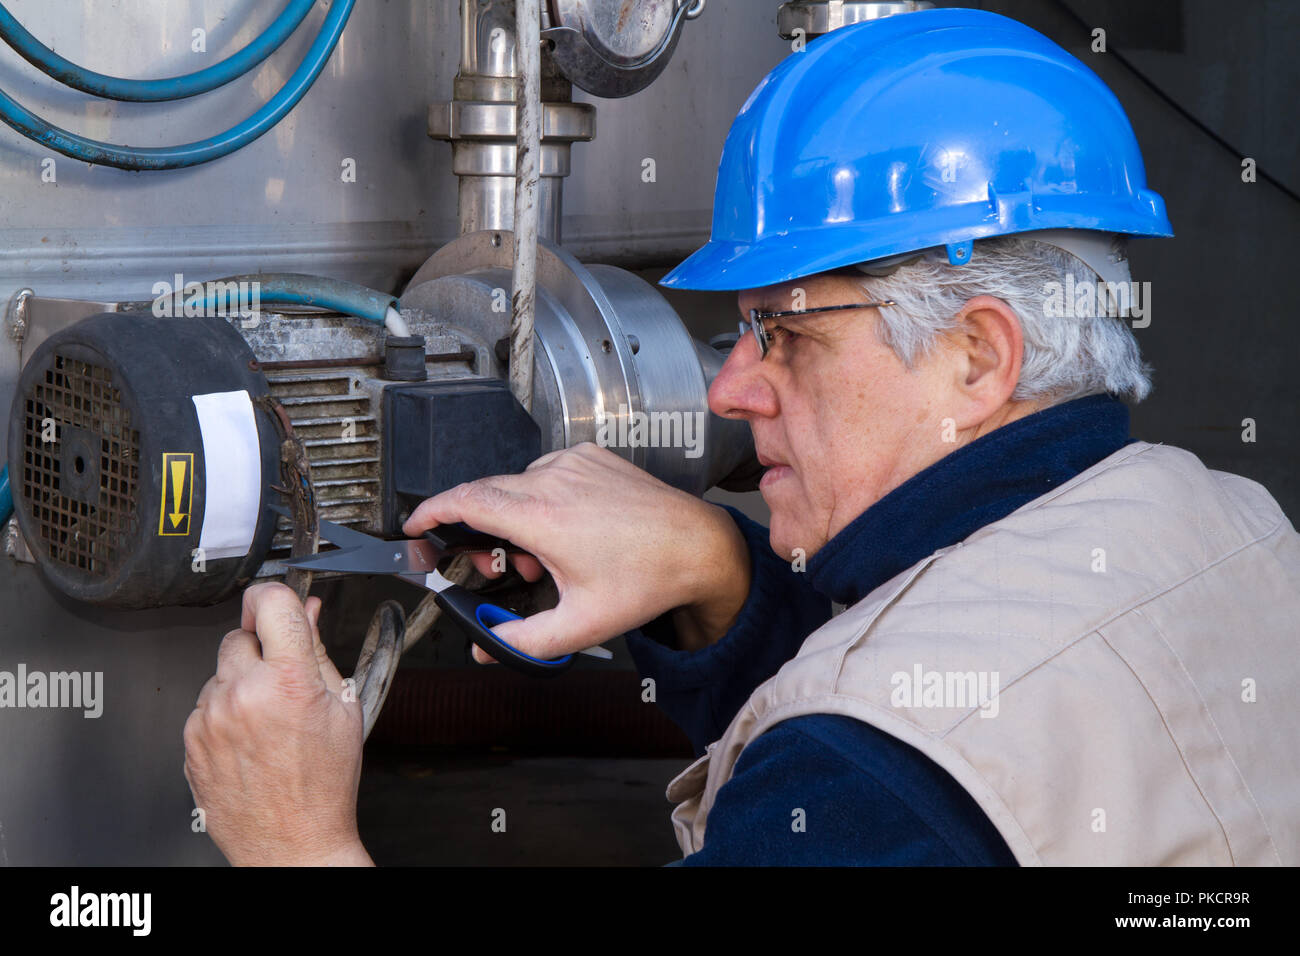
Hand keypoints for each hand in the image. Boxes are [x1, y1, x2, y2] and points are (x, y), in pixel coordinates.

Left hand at [183, 583, 371, 865]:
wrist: (292, 841)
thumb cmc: (322, 784)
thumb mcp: (343, 708)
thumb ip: (318, 652)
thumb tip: (307, 613)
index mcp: (288, 681)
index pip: (270, 601)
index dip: (277, 594)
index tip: (278, 599)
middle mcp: (242, 694)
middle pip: (241, 635)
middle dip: (262, 648)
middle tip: (283, 678)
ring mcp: (210, 718)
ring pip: (220, 672)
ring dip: (240, 682)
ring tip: (268, 720)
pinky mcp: (190, 739)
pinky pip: (204, 705)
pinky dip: (223, 713)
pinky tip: (248, 739)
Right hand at [403, 442, 751, 659]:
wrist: (698, 547)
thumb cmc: (647, 578)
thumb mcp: (580, 624)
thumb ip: (522, 642)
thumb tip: (486, 648)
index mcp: (543, 515)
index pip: (465, 500)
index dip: (431, 512)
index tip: (415, 525)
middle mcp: (555, 479)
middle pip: (488, 495)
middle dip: (482, 534)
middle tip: (505, 570)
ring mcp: (574, 462)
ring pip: (518, 486)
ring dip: (517, 520)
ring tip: (548, 559)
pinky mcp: (592, 456)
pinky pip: (547, 474)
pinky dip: (543, 501)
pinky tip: (569, 532)